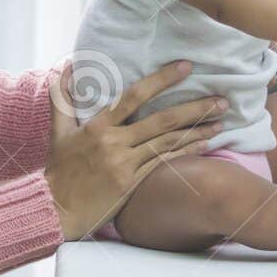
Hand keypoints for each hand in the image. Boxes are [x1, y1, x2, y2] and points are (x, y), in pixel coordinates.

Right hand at [45, 61, 228, 239]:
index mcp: (99, 126)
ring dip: (197, 131)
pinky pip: (163, 164)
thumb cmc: (59, 170)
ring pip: (168, 142)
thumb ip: (63, 98)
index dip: (162, 79)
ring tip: (221, 121)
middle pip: (161, 120)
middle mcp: (114, 142)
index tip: (186, 67)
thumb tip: (66, 66)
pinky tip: (204, 145)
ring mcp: (125, 164)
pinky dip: (185, 153)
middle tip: (222, 99)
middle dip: (194, 108)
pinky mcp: (131, 184)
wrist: (55, 209)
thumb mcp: (58, 132)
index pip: (135, 96)